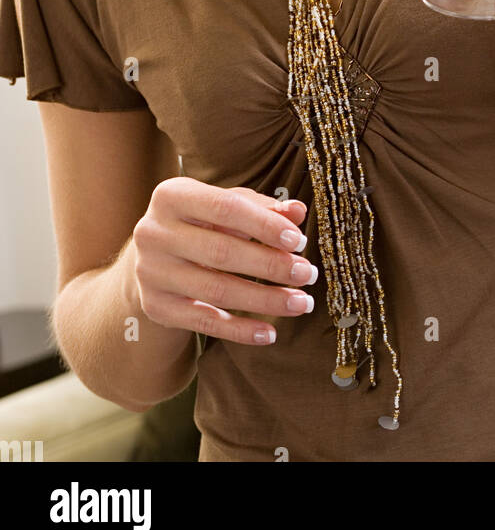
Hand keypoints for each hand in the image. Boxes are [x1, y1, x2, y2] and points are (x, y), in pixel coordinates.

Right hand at [132, 180, 315, 345]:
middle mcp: (153, 232)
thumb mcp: (228, 207)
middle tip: (307, 274)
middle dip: (271, 265)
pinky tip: (269, 333)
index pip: (225, 208)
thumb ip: (263, 207)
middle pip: (222, 252)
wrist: (156, 258)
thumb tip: (299, 211)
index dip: (265, 225)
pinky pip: (204, 322)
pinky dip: (240, 330)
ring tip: (300, 303)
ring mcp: (151, 272)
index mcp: (172, 196)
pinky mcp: (155, 306)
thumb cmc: (201, 223)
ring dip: (265, 300)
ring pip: (216, 290)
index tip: (299, 241)